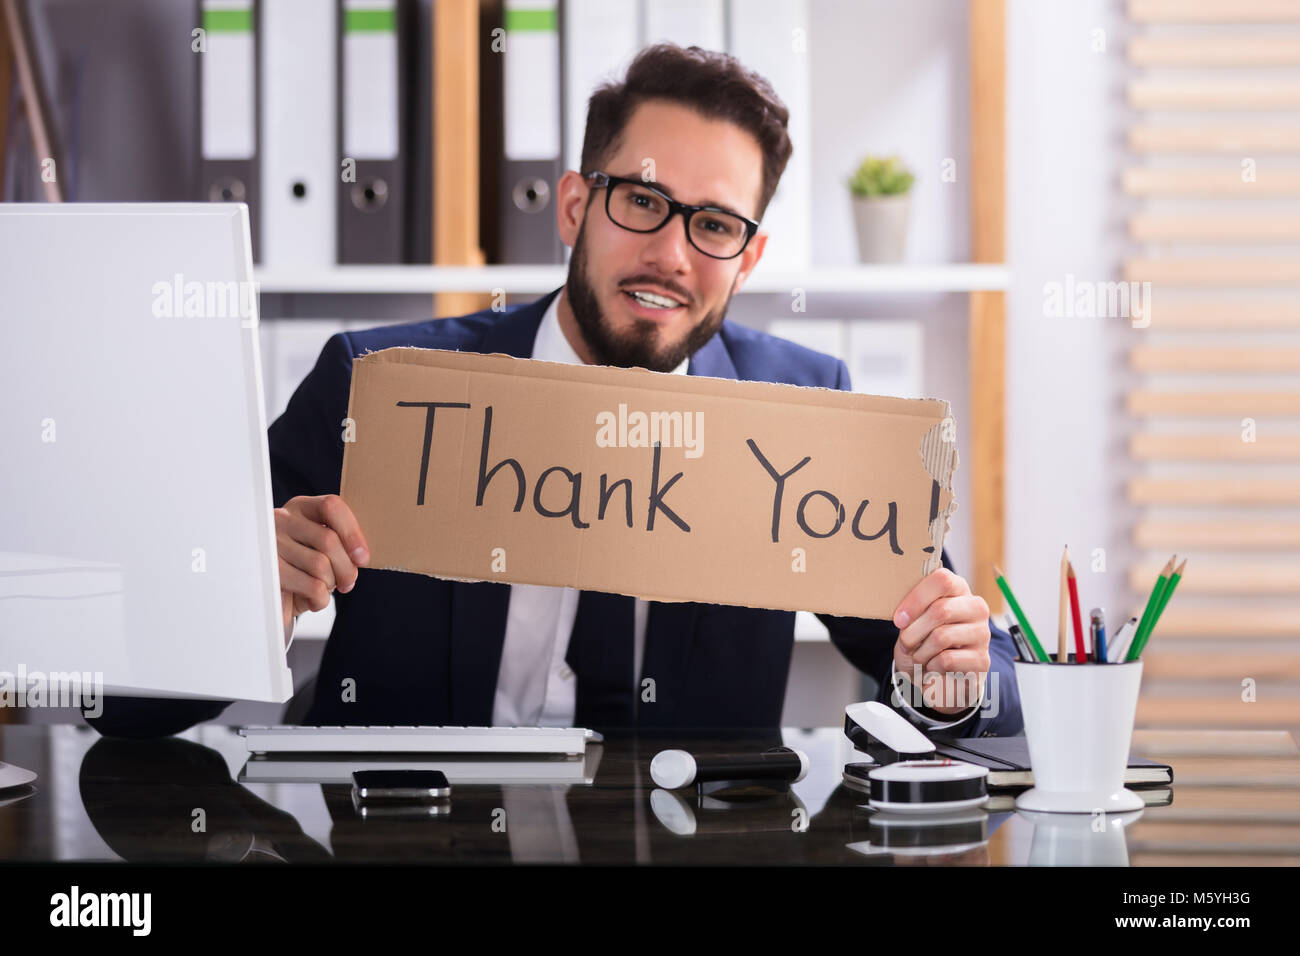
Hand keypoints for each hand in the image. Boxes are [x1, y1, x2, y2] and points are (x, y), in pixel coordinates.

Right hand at [275, 495, 369, 644]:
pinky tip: (315, 600)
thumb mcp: (322, 550)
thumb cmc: (304, 570)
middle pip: (328, 540)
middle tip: (347, 582)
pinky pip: (312, 586)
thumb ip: (340, 542)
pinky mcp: (270, 573)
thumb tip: (360, 556)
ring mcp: (271, 545)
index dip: (352, 533)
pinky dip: (321, 599)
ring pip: (320, 564)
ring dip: (331, 584)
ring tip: (325, 589)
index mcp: (300, 508)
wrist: (275, 597)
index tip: (362, 558)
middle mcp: (282, 520)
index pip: (331, 506)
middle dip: (346, 568)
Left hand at [891, 567, 989, 713]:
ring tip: (918, 658)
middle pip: (941, 610)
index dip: (916, 599)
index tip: (898, 620)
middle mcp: (976, 608)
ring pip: (942, 636)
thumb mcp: (912, 622)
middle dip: (913, 631)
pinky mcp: (982, 660)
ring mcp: (982, 634)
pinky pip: (947, 660)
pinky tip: (933, 668)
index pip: (943, 581)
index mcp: (958, 589)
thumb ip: (910, 609)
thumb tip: (902, 614)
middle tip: (905, 643)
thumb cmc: (922, 641)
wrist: (936, 676)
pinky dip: (931, 667)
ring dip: (920, 652)